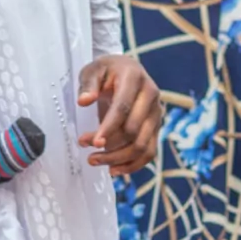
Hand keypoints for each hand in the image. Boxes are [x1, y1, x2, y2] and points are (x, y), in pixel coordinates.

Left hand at [78, 55, 161, 176]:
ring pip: (142, 145)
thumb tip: (84, 101)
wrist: (126, 69)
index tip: (93, 142)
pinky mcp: (156, 127)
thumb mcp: (93, 70)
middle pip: (133, 130)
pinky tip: (113, 170)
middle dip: (109, 145)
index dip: (108, 127)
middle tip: (86, 150)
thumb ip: (88, 84)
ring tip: (94, 161)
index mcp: (135, 78)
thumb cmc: (106, 71)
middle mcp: (151, 96)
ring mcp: (156, 113)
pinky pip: (149, 152)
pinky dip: (133, 165)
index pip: (123, 107)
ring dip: (118, 159)